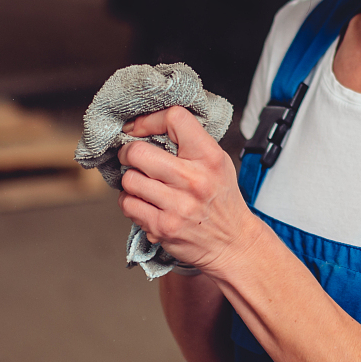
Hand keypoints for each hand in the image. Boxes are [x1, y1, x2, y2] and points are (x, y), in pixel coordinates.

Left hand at [119, 107, 264, 273]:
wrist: (232, 243)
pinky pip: (128, 204)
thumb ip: (190, 143)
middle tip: (132, 157)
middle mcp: (194, 180)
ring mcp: (178, 205)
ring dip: (130, 181)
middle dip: (128, 153)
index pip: (174, 118)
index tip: (139, 129)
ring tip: (142, 184)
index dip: (149, 120)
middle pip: (138, 152)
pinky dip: (130, 202)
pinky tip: (144, 203)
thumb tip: (148, 128)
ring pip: (128, 179)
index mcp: (209, 157)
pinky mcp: (163, 226)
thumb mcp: (218, 163)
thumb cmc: (221, 200)